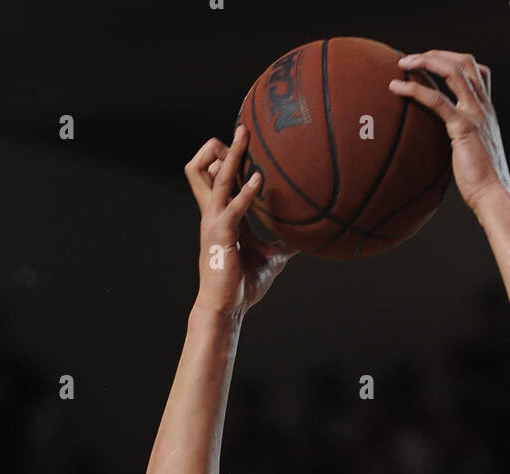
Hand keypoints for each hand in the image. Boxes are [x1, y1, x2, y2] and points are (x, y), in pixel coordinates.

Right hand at [186, 127, 293, 315]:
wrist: (226, 308)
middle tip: (243, 130)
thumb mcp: (270, 259)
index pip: (217, 179)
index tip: (246, 143)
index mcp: (222, 217)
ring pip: (214, 178)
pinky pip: (232, 207)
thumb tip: (305, 239)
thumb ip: (282, 244)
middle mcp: (214, 214)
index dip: (227, 159)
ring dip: (230, 157)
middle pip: (205, 169)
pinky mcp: (221, 234)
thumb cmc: (242, 285)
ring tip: (244, 137)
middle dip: (219, 147)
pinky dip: (245, 193)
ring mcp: (215, 222)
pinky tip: (259, 181)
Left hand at [389, 50, 509, 214]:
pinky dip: (414, 89)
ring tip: (403, 63)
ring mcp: (475, 115)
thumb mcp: (472, 155)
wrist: (493, 196)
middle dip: (436, 54)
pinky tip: (396, 88)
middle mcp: (483, 107)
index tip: (431, 63)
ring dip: (425, 61)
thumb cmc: (481, 184)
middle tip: (412, 59)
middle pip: (464, 62)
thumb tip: (440, 147)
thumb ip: (461, 141)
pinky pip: (437, 100)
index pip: (477, 72)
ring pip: (453, 71)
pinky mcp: (464, 128)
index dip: (454, 61)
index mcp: (486, 112)